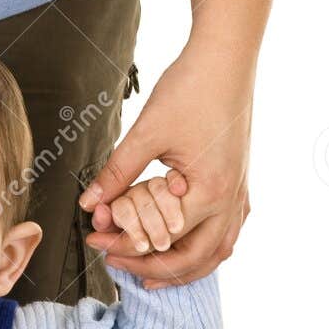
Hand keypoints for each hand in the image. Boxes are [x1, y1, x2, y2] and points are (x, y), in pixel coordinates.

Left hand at [80, 39, 253, 287]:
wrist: (227, 55)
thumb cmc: (192, 87)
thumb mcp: (146, 133)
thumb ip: (116, 173)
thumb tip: (89, 204)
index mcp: (209, 192)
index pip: (161, 237)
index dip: (123, 241)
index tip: (95, 236)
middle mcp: (229, 199)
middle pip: (192, 259)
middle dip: (149, 264)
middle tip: (114, 259)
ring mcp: (239, 193)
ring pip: (216, 252)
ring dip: (183, 267)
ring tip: (150, 274)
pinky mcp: (239, 182)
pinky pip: (227, 232)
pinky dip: (205, 248)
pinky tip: (184, 246)